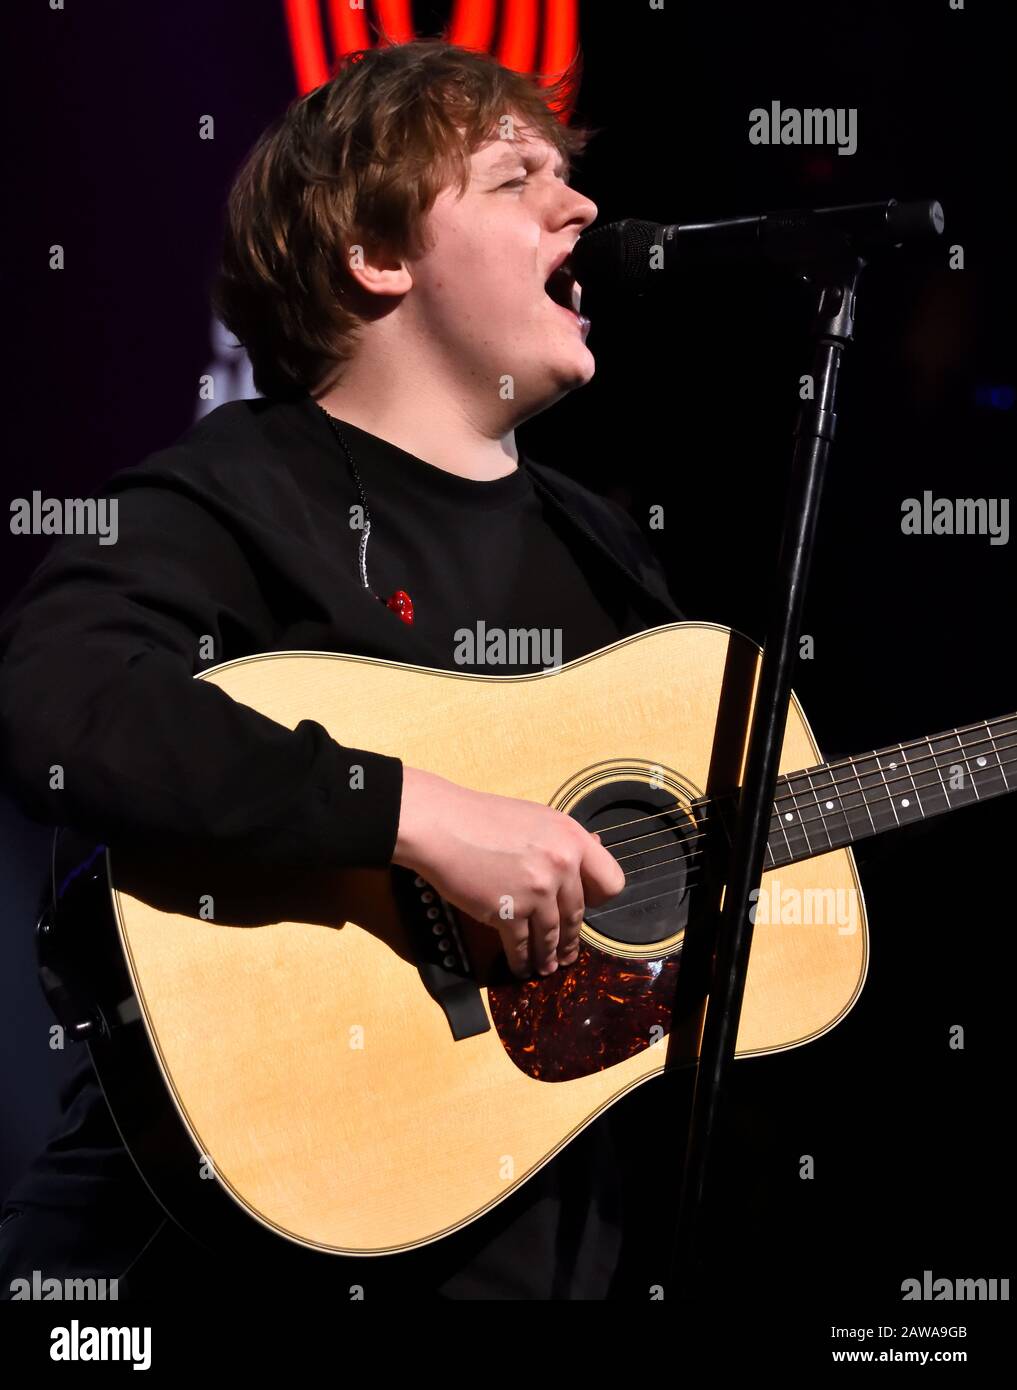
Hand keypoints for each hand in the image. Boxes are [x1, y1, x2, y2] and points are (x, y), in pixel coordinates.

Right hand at [392, 766, 625, 978]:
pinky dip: (522, 960)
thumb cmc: (482, 818)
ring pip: (551, 935)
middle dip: (570, 939)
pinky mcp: (509, 912)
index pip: (610, 881)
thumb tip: (592, 847)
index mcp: (572, 839)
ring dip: (548, 956)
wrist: (442, 825)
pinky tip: (521, 966)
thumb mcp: (536, 818)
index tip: (587, 909)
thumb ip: (562, 840)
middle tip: (567, 953)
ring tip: (546, 967)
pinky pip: (522, 945)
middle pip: (577, 914)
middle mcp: (561, 866)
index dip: (599, 900)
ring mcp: (537, 891)